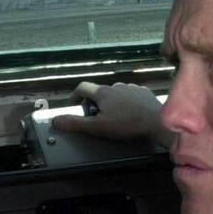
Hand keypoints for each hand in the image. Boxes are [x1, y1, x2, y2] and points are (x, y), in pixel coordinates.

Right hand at [51, 81, 173, 150]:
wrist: (156, 123)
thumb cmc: (127, 125)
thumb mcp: (97, 127)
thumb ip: (75, 123)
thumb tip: (56, 120)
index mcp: (103, 93)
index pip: (82, 88)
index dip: (74, 97)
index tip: (74, 106)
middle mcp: (116, 86)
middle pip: (99, 92)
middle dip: (95, 104)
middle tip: (97, 119)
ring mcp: (131, 88)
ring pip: (115, 94)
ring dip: (111, 103)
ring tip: (115, 119)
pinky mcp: (144, 93)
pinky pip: (130, 96)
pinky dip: (126, 104)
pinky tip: (130, 115)